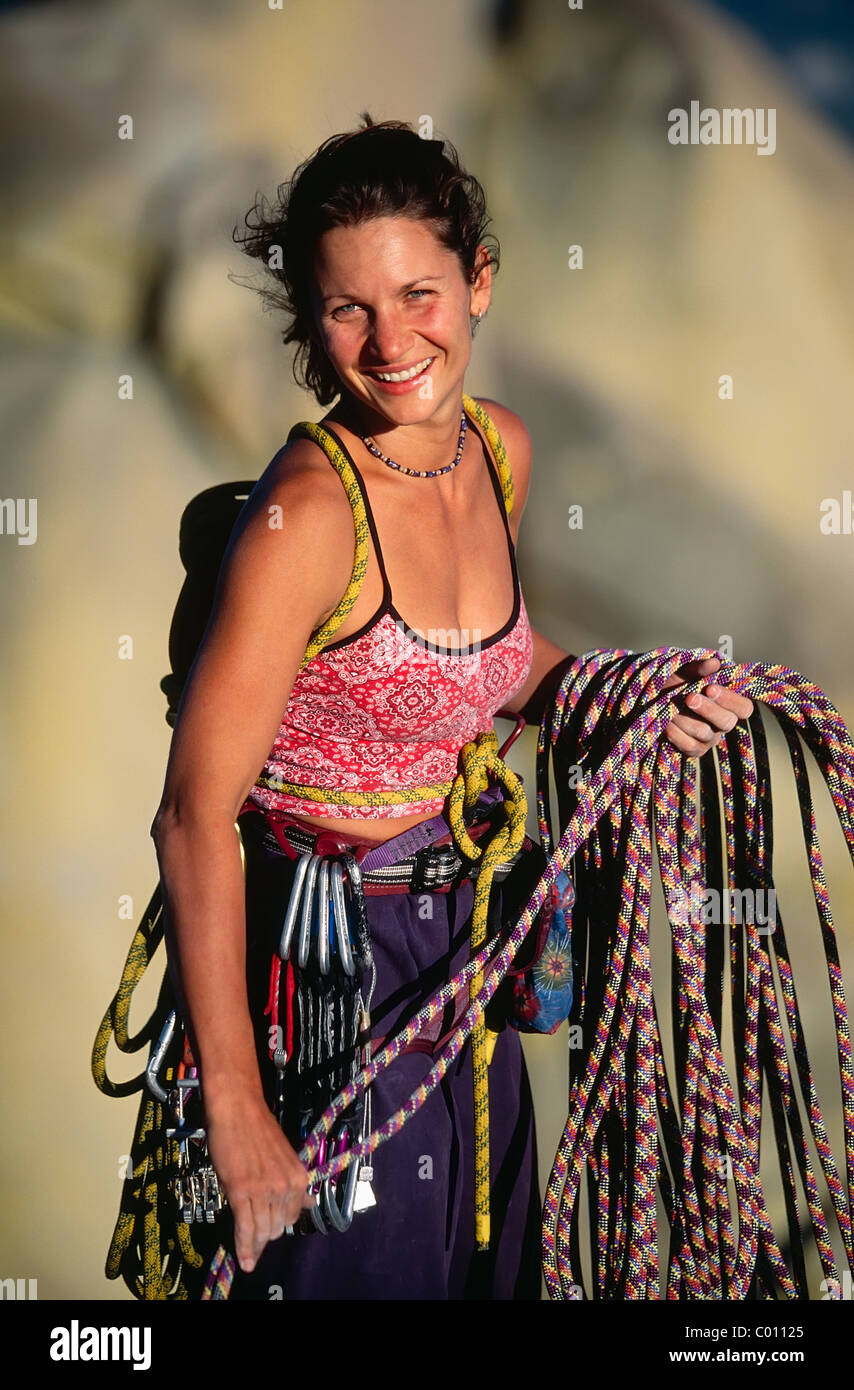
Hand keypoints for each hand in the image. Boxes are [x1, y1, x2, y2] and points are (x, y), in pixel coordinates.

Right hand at [203, 1090, 316, 1273]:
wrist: (238, 1109)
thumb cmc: (258, 1130)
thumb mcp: (285, 1157)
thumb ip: (295, 1185)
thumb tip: (309, 1205)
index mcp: (298, 1178)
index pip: (292, 1217)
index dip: (279, 1227)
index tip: (270, 1237)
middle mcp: (285, 1187)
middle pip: (277, 1227)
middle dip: (266, 1236)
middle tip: (256, 1242)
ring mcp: (263, 1190)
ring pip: (261, 1231)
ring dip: (255, 1243)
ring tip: (249, 1253)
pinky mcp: (241, 1192)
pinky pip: (245, 1228)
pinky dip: (244, 1247)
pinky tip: (245, 1259)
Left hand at [662, 655, 753, 757]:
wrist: (652, 699)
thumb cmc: (676, 683)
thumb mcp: (685, 672)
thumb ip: (700, 668)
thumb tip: (714, 663)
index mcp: (729, 703)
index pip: (744, 707)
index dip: (730, 700)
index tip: (710, 688)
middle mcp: (724, 722)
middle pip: (727, 722)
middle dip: (708, 710)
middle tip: (690, 698)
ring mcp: (710, 738)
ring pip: (704, 733)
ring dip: (685, 719)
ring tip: (671, 707)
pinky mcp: (695, 750)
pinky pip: (689, 746)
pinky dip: (676, 734)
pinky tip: (666, 724)